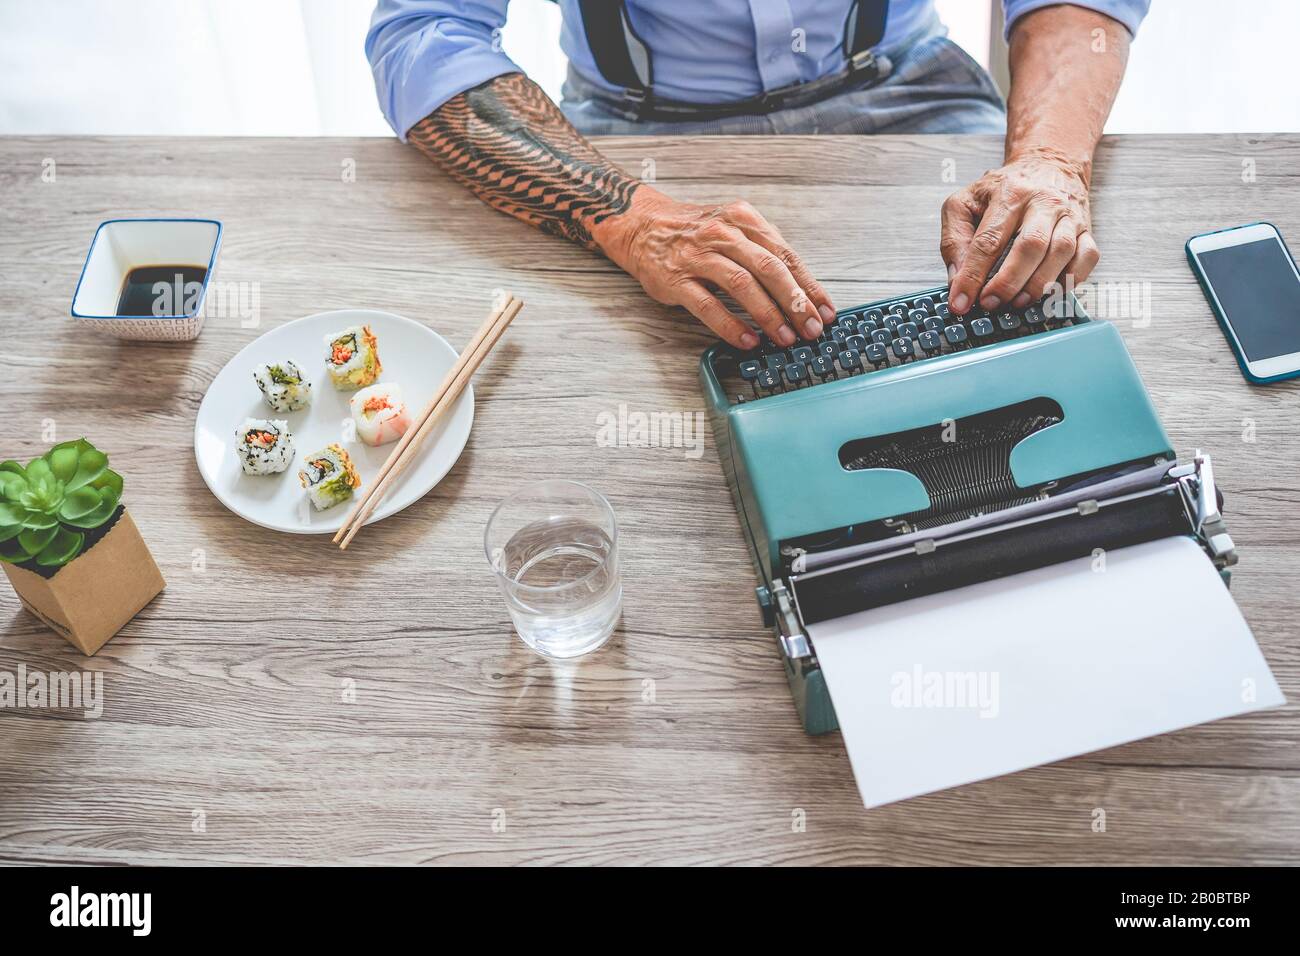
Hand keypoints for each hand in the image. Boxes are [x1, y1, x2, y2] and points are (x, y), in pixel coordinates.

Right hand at [595, 191, 835, 348]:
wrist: (642, 226)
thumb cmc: (693, 232)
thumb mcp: (733, 227)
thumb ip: (763, 250)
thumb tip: (801, 289)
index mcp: (743, 219)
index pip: (785, 255)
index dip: (809, 285)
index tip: (825, 311)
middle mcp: (723, 233)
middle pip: (768, 268)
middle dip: (794, 302)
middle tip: (810, 329)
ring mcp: (698, 256)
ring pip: (741, 285)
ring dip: (768, 314)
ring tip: (784, 338)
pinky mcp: (676, 279)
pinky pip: (708, 305)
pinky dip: (731, 324)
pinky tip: (748, 340)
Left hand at [940, 150, 1099, 314]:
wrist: (1047, 164)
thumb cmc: (1002, 189)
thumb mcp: (964, 203)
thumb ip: (955, 240)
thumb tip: (958, 280)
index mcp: (1009, 193)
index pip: (988, 241)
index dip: (972, 276)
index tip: (961, 302)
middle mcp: (1043, 202)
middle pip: (1031, 246)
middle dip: (1008, 282)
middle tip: (990, 304)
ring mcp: (1069, 216)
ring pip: (1061, 253)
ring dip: (1038, 285)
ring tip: (1016, 302)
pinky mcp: (1086, 230)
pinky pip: (1087, 258)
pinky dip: (1069, 280)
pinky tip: (1048, 292)